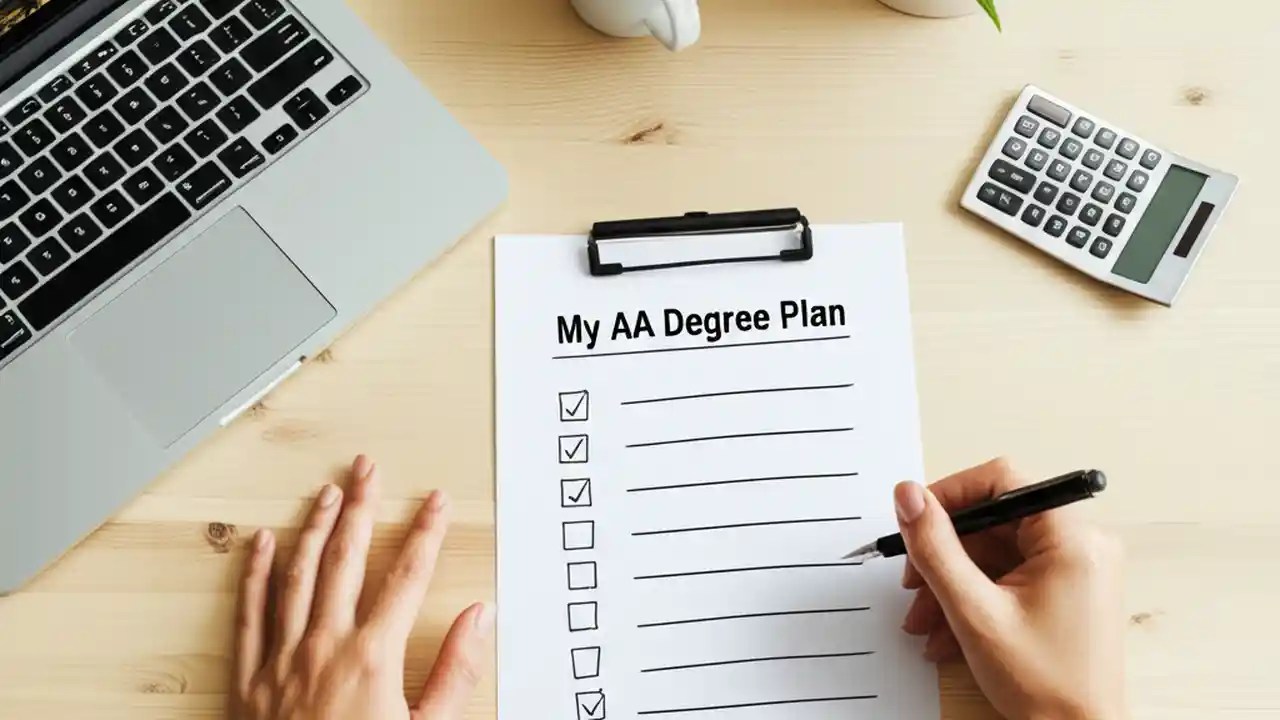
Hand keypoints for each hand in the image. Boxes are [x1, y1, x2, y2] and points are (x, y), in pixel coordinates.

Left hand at [233, 455, 492, 719]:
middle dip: (362, 508)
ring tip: (325, 493)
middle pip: (347, 559)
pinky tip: (259, 544)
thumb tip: (478, 618)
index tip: (436, 501)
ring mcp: (282, 660)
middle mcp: (324, 647)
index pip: (407, 576)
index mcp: (373, 657)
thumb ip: (455, 673)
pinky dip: (253, 575)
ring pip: (297, 575)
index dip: (425, 532)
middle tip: (369, 470)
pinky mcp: (249, 681)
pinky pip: (250, 614)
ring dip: (313, 528)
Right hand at [896, 459, 1125, 719]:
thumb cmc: (1045, 684)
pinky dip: (975, 596)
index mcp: (1073, 539)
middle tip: (912, 582)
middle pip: (994, 520)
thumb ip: (935, 548)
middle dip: (945, 553)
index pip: (1002, 480)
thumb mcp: (974, 611)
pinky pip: (1009, 575)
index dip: (952, 494)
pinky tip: (946, 631)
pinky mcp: (1066, 590)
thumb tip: (908, 495)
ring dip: (953, 582)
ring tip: (923, 619)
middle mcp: (1082, 545)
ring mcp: (1076, 569)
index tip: (917, 519)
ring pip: (996, 552)